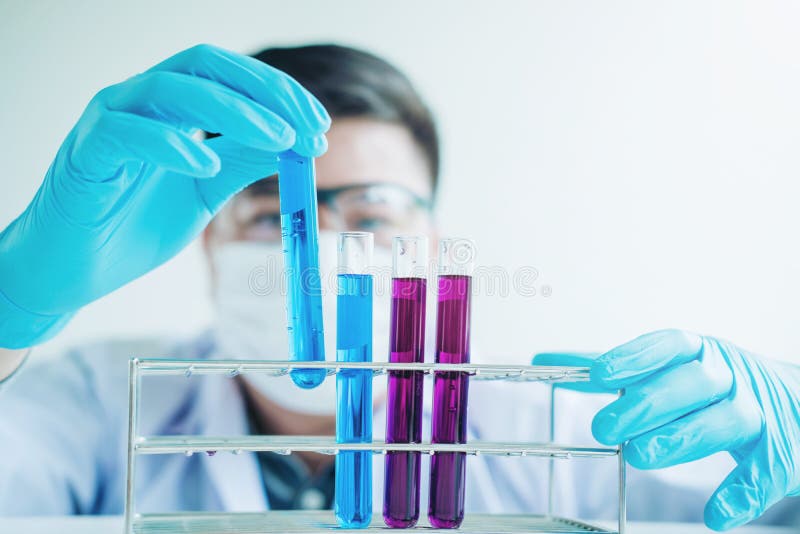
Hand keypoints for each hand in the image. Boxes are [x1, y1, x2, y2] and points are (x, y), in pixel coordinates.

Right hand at [0, 44, 329, 347]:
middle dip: (265, 93)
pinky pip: (126, 134)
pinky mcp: (85, 153)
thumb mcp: (204, 193)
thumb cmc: (132, 226)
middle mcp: (140, 102)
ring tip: (277, 140)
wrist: (73, 271)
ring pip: (172, 89)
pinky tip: (205, 165)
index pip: (230, 77)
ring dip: (233, 112)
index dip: (278, 93)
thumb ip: (241, 162)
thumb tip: (292, 142)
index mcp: (171, 108)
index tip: (319, 125)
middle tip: (307, 128)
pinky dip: (170, 145)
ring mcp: (109, 122)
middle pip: (206, 68)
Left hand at [534, 330, 799, 530]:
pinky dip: (740, 495)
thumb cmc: (711, 385)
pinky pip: (763, 474)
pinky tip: (714, 516)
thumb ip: (611, 370)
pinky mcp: (779, 454)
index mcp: (698, 352)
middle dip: (646, 404)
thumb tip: (546, 362)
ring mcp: (757, 413)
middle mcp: (729, 377)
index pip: (667, 346)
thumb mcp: (669, 368)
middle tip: (602, 428)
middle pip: (690, 384)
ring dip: (681, 440)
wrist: (795, 403)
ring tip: (639, 458)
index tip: (598, 375)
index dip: (634, 358)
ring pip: (723, 422)